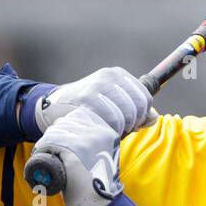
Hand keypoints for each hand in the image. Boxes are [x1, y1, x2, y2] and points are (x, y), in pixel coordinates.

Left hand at [30, 107, 143, 205]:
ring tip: (42, 150)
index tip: (59, 136)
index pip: (79, 116)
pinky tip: (40, 153)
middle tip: (47, 146)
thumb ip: (93, 146)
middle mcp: (98, 134)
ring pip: (56, 131)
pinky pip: (51, 142)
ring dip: (46, 140)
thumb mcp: (102, 158)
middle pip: (66, 122)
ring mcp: (86, 142)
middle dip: (54, 132)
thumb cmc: (98, 184)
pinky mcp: (72, 152)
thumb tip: (74, 136)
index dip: (66, 125)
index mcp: (107, 133)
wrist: (99, 205)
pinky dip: (43, 147)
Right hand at [36, 67, 157, 136]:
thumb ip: (137, 110)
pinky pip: (109, 120)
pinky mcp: (85, 99)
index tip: (132, 124)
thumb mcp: (113, 104)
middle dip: (131, 124)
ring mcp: (96, 86)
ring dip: (119, 129)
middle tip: (120, 130)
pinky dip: (108, 130)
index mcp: (118, 75)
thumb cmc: (87, 109)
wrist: (52, 108)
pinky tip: (99, 129)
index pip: (144, 97)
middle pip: (137, 107)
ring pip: (124, 115)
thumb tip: (153, 117)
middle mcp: (108, 77)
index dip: (142, 116)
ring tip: (107, 130)